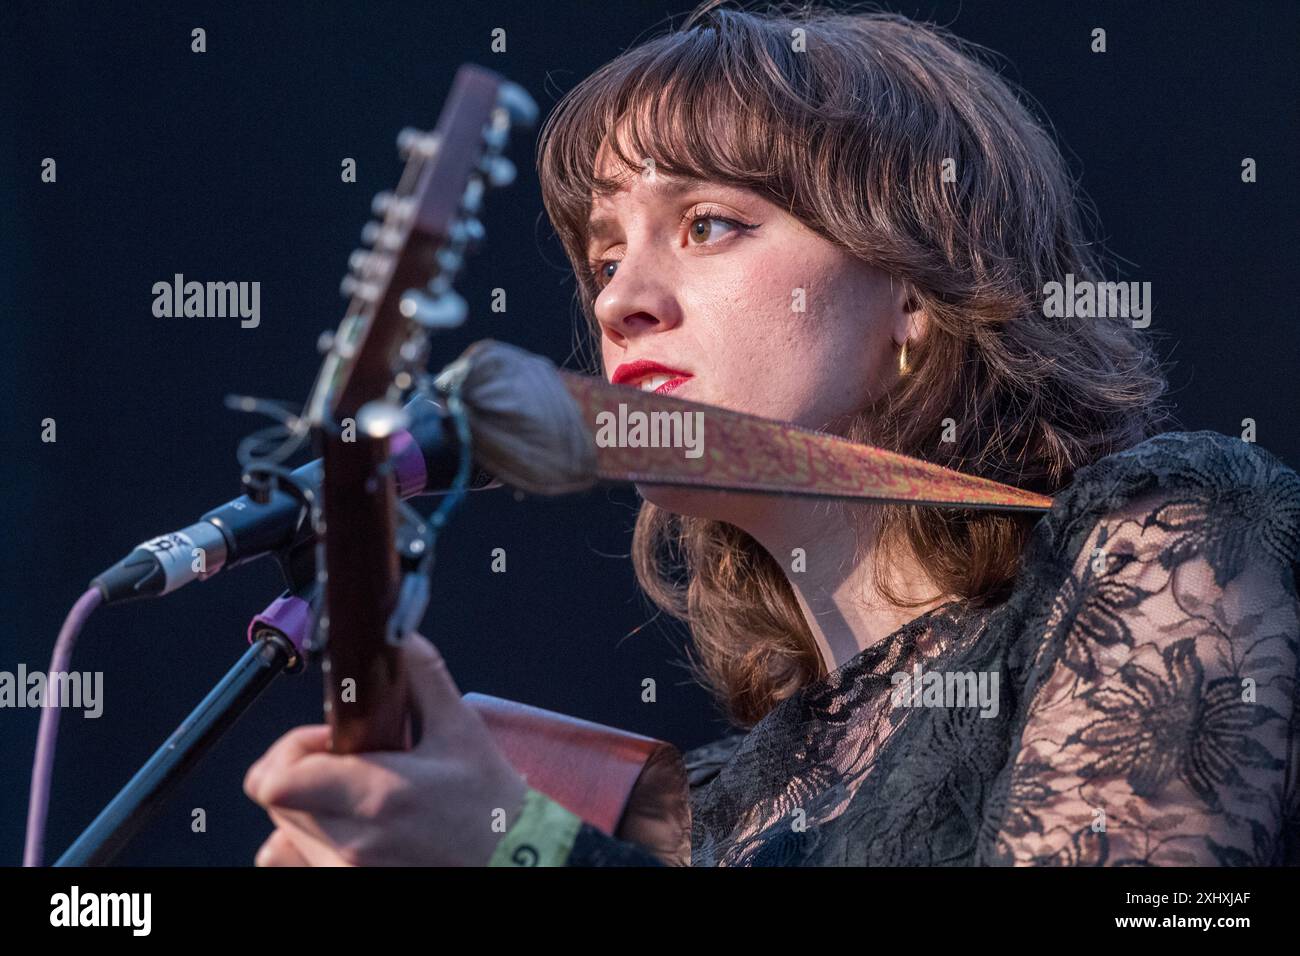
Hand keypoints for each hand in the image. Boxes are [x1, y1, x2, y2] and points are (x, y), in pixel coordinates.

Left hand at [244, 633, 528, 865]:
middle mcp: (353, 844)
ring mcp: (346, 873)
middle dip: (303, 771)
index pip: (276, 780)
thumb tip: (398, 636)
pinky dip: (308, 843)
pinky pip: (294, 863)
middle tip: (351, 764)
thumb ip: (422, 676)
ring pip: (285, 830)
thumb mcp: (462, 731)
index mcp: (377, 796)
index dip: (293, 749)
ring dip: (310, 806)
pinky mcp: (347, 888)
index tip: (332, 741)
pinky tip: (349, 829)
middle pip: (277, 801)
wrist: (514, 862)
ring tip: (359, 799)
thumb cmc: (492, 807)